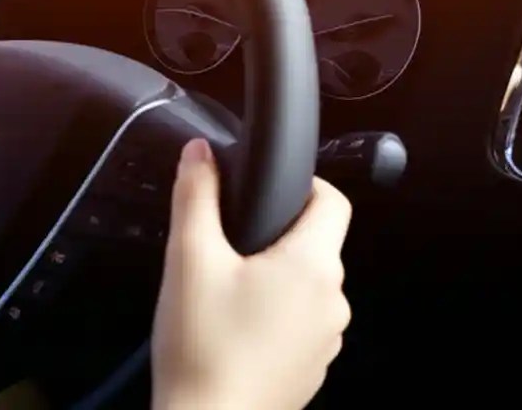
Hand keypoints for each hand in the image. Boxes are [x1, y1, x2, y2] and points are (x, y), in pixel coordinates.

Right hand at [151, 140, 351, 409]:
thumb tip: (200, 153)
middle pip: (315, 246)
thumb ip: (195, 197)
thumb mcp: (188, 259)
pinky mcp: (312, 369)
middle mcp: (332, 301)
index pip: (333, 201)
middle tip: (223, 248)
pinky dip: (273, 318)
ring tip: (222, 294)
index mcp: (311, 266)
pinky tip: (232, 332)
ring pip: (305, 287)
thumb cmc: (202, 346)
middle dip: (274, 238)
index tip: (265, 190)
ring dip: (273, 281)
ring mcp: (327, 339)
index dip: (303, 185)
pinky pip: (299, 325)